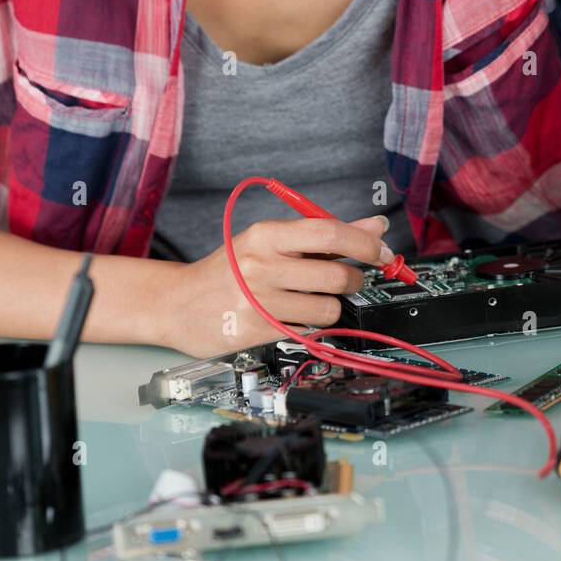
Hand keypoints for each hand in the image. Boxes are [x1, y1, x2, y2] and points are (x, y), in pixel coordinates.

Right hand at [156, 214, 392, 357]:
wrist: (178, 303)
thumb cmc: (230, 269)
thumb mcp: (271, 242)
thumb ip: (323, 236)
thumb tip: (376, 229)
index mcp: (267, 234)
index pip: (329, 232)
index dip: (365, 244)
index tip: (383, 253)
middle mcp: (262, 264)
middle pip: (336, 274)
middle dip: (353, 280)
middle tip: (346, 280)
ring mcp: (259, 301)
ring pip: (327, 308)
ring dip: (332, 307)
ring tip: (313, 301)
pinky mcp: (257, 332)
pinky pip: (308, 331)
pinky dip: (310, 326)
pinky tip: (291, 317)